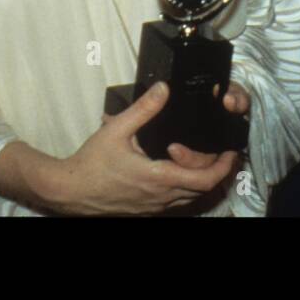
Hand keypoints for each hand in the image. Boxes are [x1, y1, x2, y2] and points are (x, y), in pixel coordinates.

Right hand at [46, 82, 237, 215]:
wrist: (70, 191)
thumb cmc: (91, 164)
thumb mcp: (116, 130)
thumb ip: (143, 109)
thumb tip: (163, 89)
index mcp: (158, 178)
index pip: (204, 180)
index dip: (222, 167)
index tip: (230, 152)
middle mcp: (160, 197)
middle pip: (202, 190)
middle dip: (215, 171)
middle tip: (218, 151)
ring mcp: (154, 207)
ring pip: (189, 198)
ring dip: (199, 180)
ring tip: (200, 159)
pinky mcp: (146, 210)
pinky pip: (175, 203)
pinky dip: (184, 189)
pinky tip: (176, 172)